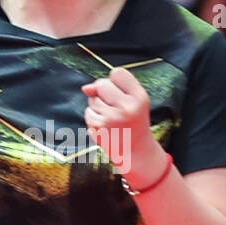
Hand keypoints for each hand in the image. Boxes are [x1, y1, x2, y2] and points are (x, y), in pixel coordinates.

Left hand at [81, 67, 165, 184]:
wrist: (137, 151)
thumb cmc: (133, 121)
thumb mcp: (133, 101)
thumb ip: (112, 87)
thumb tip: (85, 89)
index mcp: (140, 97)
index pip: (118, 73)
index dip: (115, 81)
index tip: (122, 93)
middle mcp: (128, 107)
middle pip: (102, 84)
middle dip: (103, 93)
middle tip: (116, 107)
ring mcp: (113, 118)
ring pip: (93, 99)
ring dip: (98, 107)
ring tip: (113, 118)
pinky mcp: (100, 128)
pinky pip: (88, 113)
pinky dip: (93, 118)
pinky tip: (106, 127)